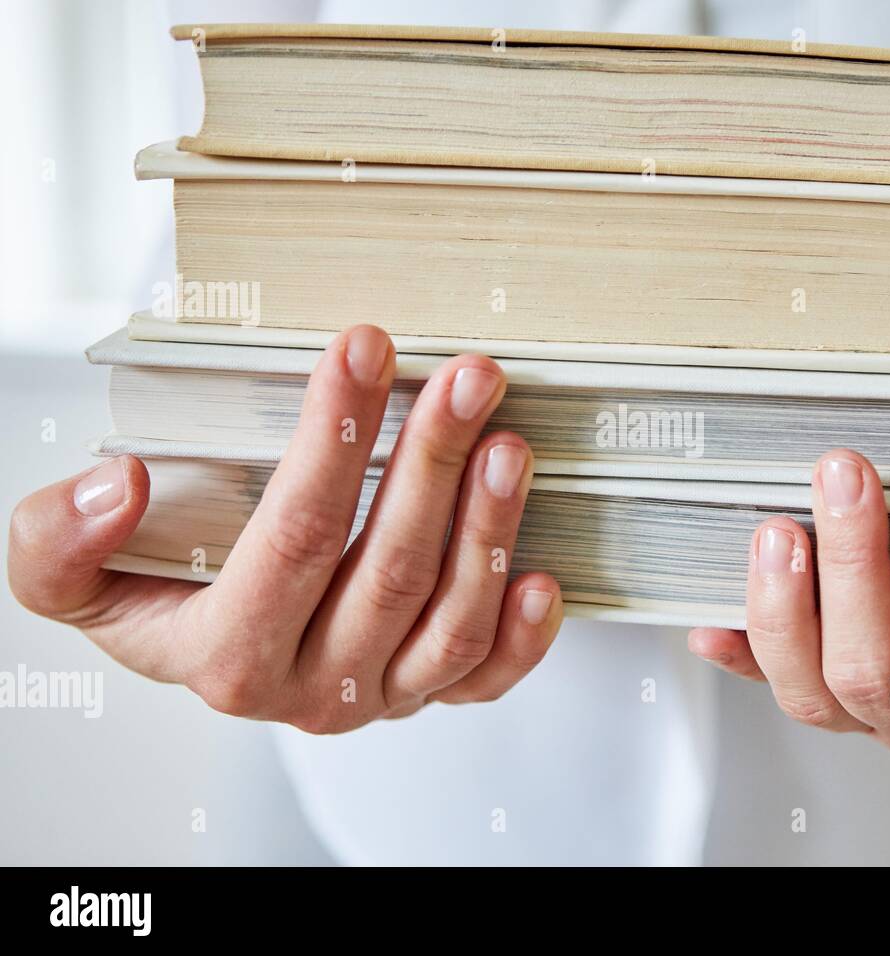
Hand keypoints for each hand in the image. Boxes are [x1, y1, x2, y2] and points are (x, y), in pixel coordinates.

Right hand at [8, 326, 562, 732]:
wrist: (203, 658)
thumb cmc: (156, 599)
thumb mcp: (70, 579)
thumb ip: (59, 545)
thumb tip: (122, 484)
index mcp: (227, 656)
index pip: (292, 539)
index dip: (332, 442)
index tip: (364, 349)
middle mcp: (311, 688)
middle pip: (388, 571)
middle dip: (432, 464)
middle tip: (467, 378)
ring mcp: (378, 697)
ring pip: (450, 622)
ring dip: (489, 530)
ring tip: (510, 444)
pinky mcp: (426, 695)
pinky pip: (486, 680)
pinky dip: (523, 636)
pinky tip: (543, 575)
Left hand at [688, 445, 889, 752]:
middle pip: (879, 667)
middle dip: (854, 567)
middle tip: (843, 469)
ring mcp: (874, 712)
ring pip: (812, 690)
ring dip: (783, 609)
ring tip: (775, 528)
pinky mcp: (827, 695)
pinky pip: (770, 688)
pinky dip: (736, 652)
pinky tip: (705, 619)